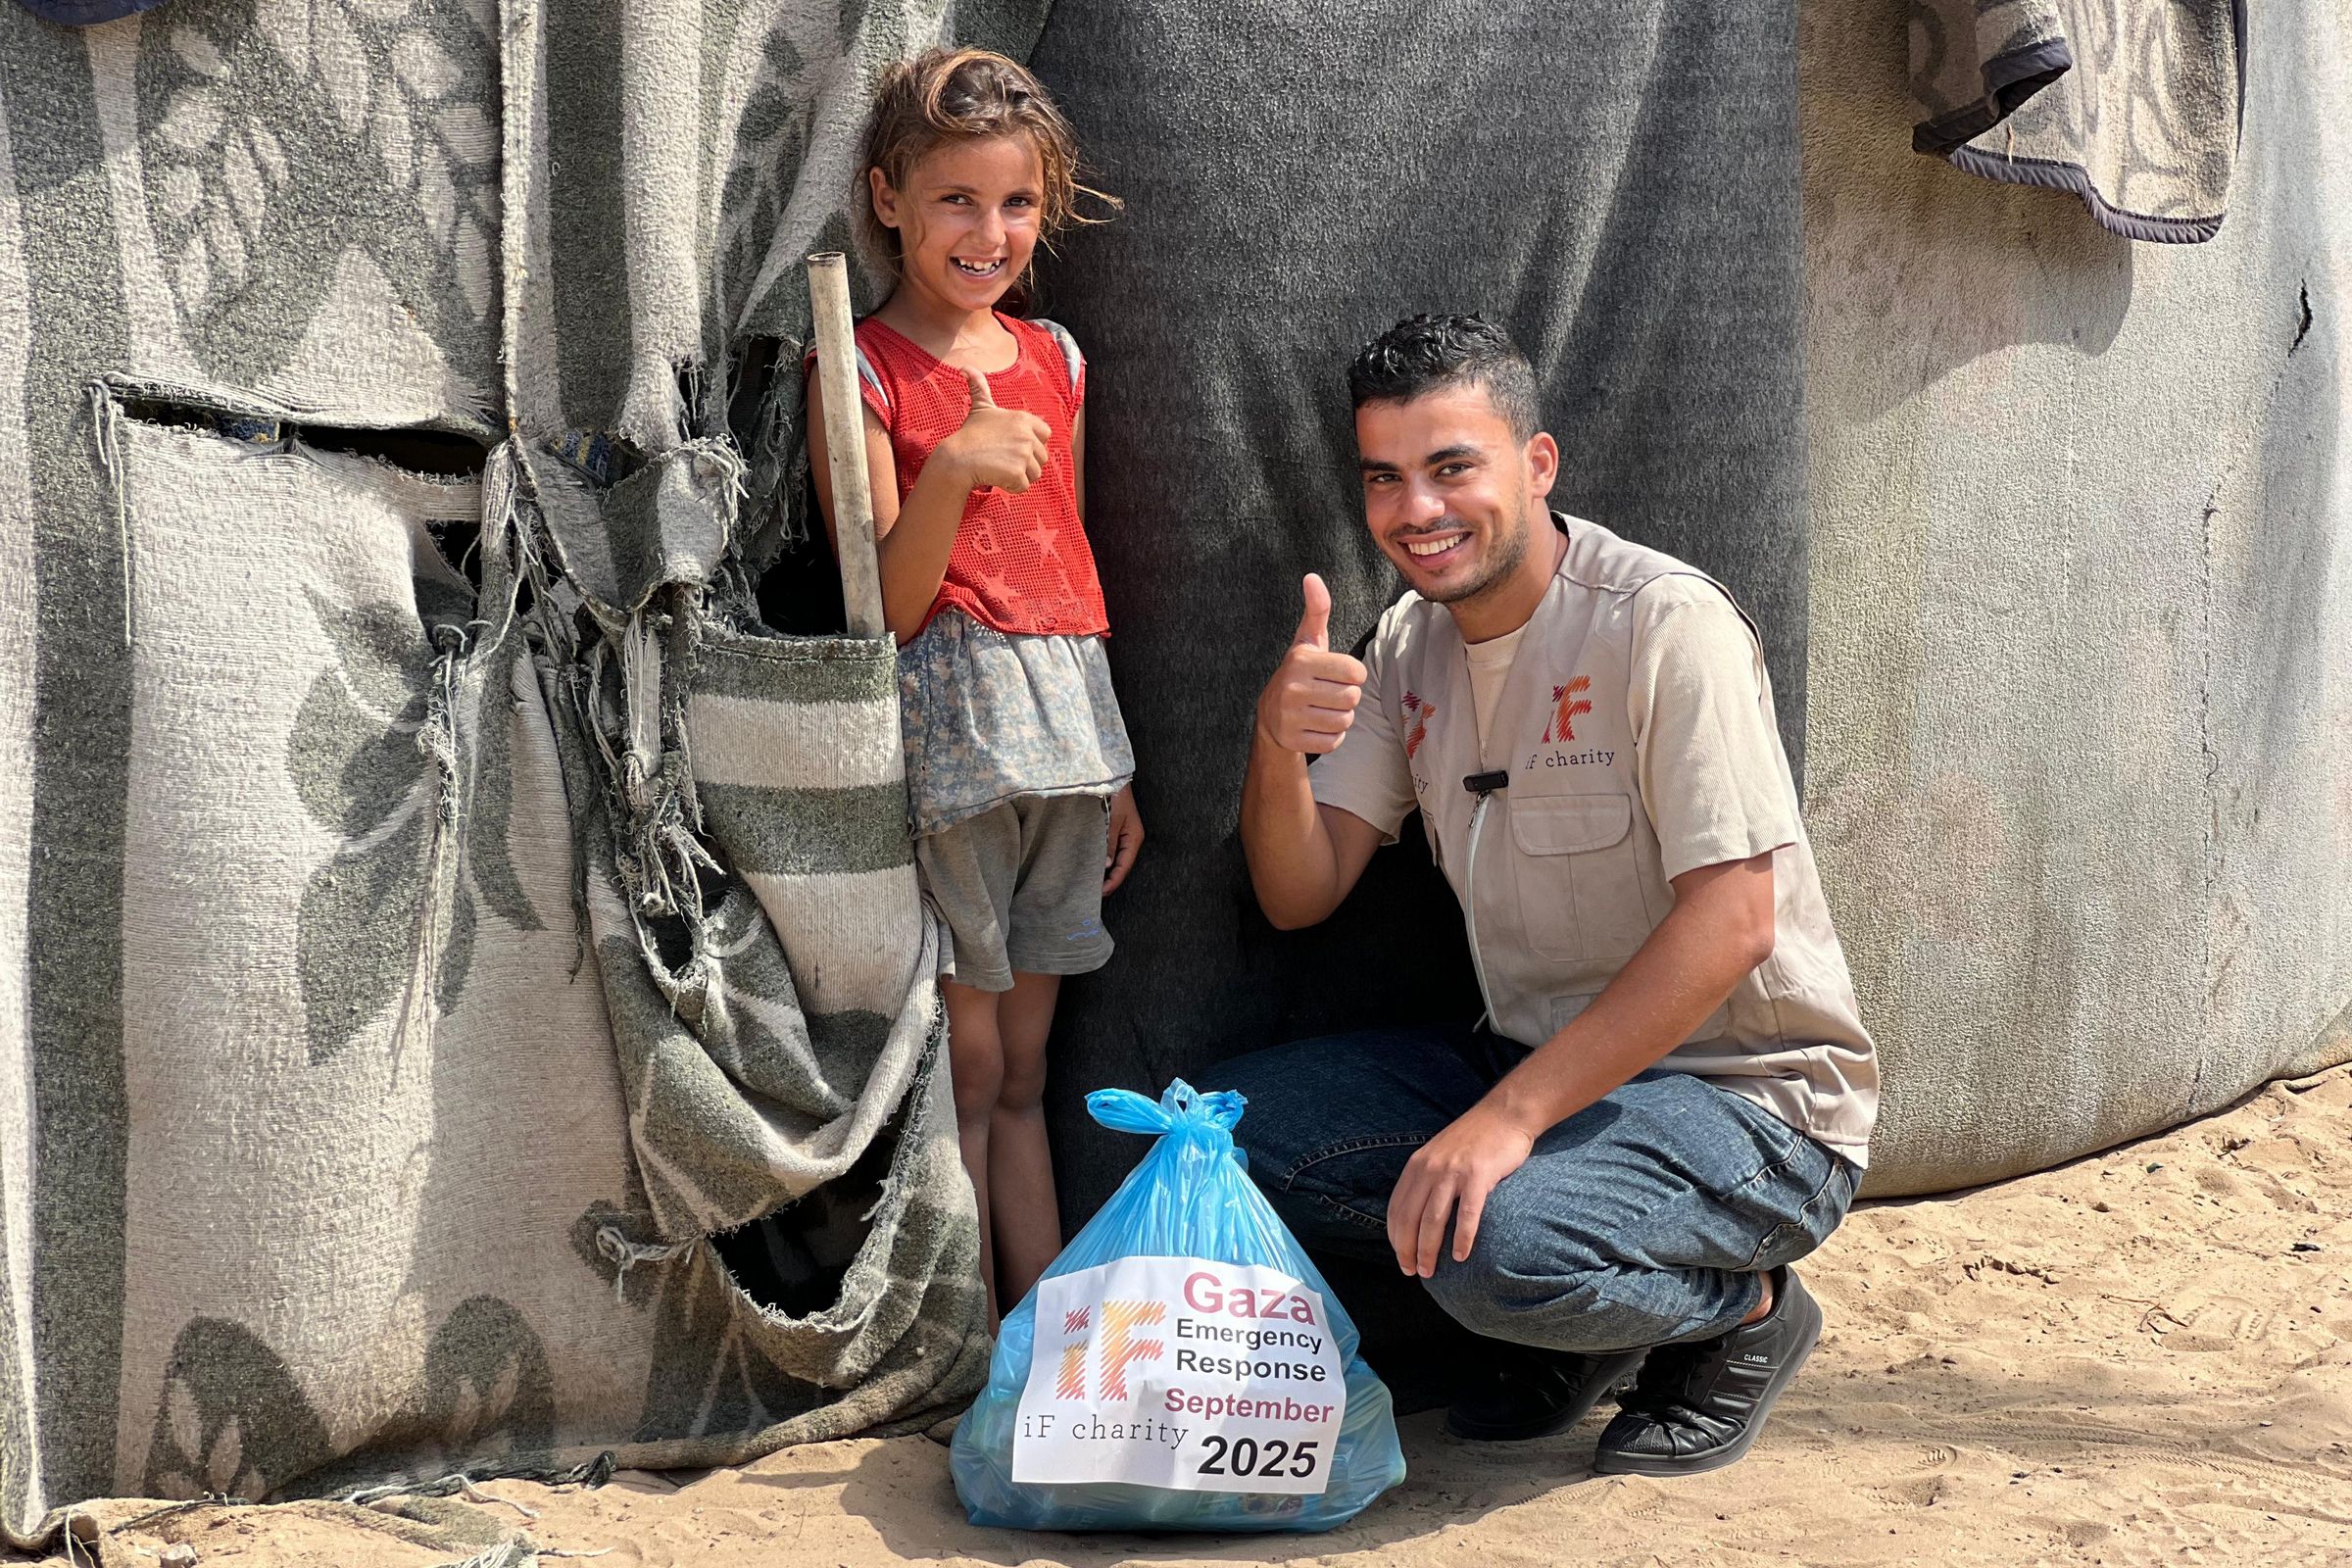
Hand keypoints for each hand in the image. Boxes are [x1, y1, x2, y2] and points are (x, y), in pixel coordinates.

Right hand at [940, 367, 1050, 492]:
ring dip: (1019, 476)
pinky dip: (1011, 487)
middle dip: (1025, 463)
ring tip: (999, 468)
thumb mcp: (980, 408)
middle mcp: (1027, 435)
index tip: (1011, 445)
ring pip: (1035, 474)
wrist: (956, 459)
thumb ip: (979, 387)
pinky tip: (996, 478)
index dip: (1031, 443)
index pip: (1046, 435)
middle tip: (1002, 459)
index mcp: (1023, 419)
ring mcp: (1023, 454)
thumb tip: (965, 367)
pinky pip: (1024, 487)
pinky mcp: (1018, 472)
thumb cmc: (969, 435)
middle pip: (1041, 457)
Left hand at [1103, 784, 1143, 893]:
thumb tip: (1108, 865)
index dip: (1113, 881)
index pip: (1124, 866)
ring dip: (1107, 871)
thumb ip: (1109, 843)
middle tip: (1095, 892)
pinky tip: (1096, 865)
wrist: (1112, 779)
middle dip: (1110, 879)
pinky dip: (1105, 859)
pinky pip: (1112, 850)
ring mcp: (1123, 835)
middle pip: (1122, 865)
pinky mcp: (1115, 830)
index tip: (1101, 892)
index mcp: (1134, 838)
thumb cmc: (1116, 796)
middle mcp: (1130, 839)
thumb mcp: (1112, 821)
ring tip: (1094, 882)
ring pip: (1116, 859)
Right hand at [1255, 574, 1367, 754]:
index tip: (1334, 675)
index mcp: (1301, 660)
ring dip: (1339, 717)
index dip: (1352, 675)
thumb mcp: (1307, 641)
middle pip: (1352, 698)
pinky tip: (1314, 726)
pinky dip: (1330, 737)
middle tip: (1326, 694)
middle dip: (1346, 698)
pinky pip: (1334, 741)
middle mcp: (1293, 688)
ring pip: (1345, 721)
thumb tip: (1312, 577)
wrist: (1270, 716)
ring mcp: (1291, 716)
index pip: (1356, 672)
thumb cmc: (1300, 673)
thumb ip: (1317, 610)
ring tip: (1321, 709)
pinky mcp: (1294, 740)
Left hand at [1386, 1101, 1536, 1276]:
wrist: (1504, 1114)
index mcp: (1417, 1165)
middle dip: (1407, 1250)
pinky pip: (1466, 1214)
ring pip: (1433, 1220)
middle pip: (1410, 1219)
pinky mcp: (1478, 1175)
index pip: (1396, 1209)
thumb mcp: (1439, 1154)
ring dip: (1428, 1250)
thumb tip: (1418, 1216)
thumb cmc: (1474, 1140)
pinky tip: (1460, 1256)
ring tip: (1430, 1271)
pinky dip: (1461, 1238)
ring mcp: (1453, 1172)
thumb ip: (1426, 1179)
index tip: (1401, 1258)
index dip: (1395, 1238)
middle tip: (1413, 1272)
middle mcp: (1429, 1168)